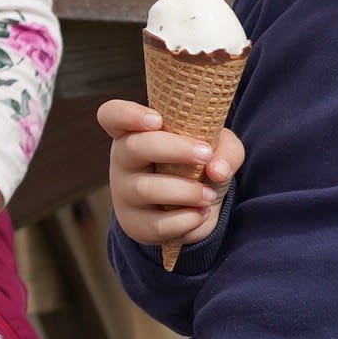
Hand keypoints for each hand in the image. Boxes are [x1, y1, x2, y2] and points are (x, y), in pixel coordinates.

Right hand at [101, 97, 243, 252]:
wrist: (194, 210)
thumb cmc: (197, 166)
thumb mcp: (217, 148)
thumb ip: (225, 149)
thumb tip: (216, 170)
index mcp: (134, 133)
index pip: (112, 115)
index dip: (128, 114)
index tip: (157, 120)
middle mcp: (122, 160)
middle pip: (133, 147)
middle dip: (174, 149)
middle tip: (205, 154)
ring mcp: (123, 193)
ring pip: (146, 188)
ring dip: (186, 191)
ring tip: (209, 194)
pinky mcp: (135, 224)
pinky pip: (158, 223)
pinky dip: (187, 219)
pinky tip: (200, 213)